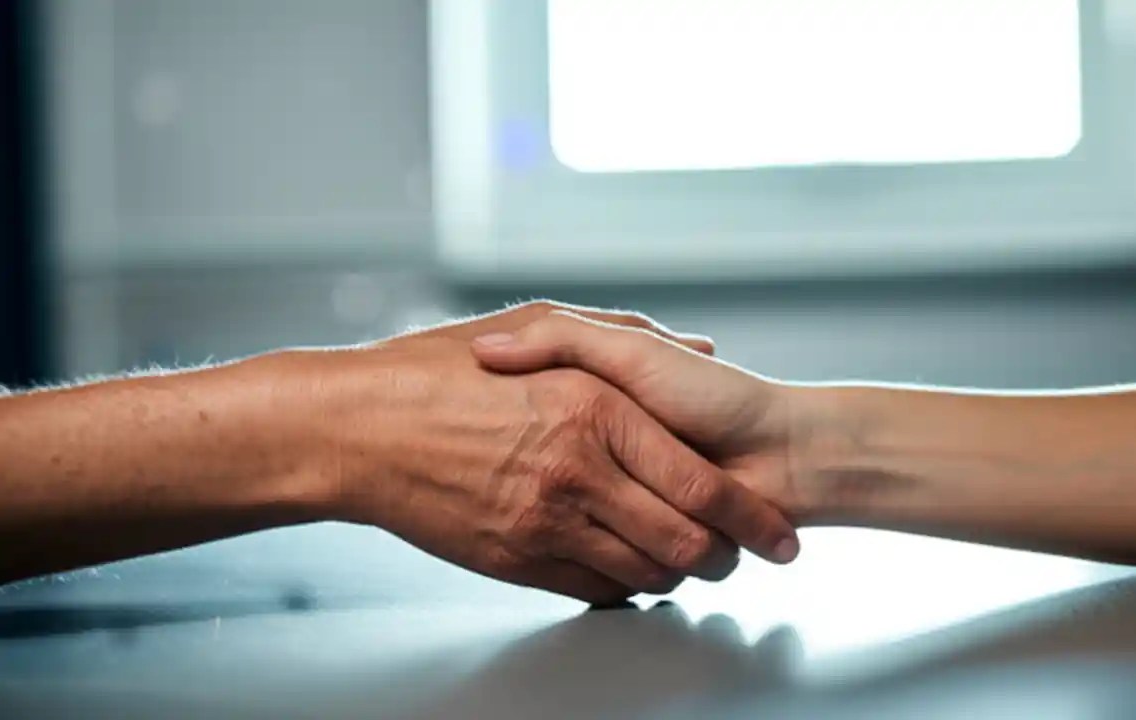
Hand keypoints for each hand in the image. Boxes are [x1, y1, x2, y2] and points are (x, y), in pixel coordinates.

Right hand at [269, 305, 797, 604]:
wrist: (358, 426)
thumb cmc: (443, 370)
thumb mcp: (539, 324)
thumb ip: (627, 334)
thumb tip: (701, 346)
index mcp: (597, 411)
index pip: (703, 485)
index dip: (752, 518)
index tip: (778, 534)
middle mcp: (578, 472)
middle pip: (685, 542)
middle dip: (726, 558)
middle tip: (739, 556)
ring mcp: (545, 522)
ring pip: (645, 573)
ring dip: (677, 574)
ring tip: (687, 560)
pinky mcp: (515, 559)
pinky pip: (593, 589)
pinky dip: (624, 587)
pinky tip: (628, 568)